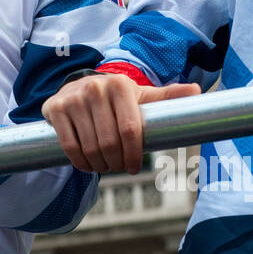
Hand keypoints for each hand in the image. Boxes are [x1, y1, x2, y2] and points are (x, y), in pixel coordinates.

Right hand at [42, 74, 201, 172]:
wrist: (78, 88)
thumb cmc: (117, 99)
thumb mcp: (142, 96)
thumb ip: (168, 97)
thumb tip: (198, 90)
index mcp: (121, 85)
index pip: (131, 130)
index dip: (134, 154)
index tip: (135, 167)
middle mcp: (95, 88)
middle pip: (109, 143)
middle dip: (116, 163)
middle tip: (119, 168)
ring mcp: (73, 98)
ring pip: (90, 147)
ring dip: (99, 165)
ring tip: (104, 166)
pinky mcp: (54, 108)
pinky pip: (69, 146)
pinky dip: (80, 162)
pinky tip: (86, 164)